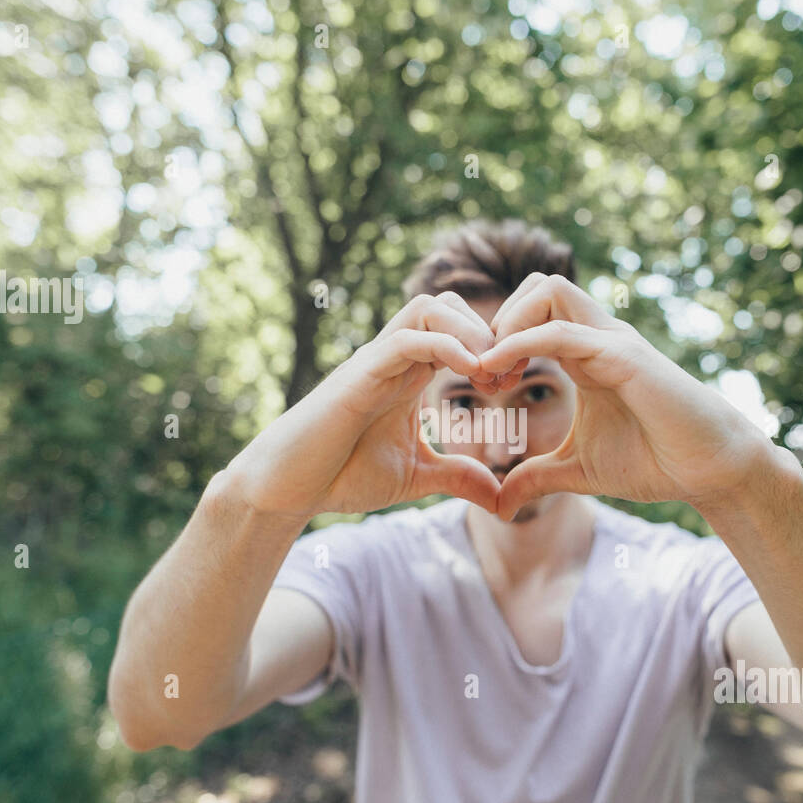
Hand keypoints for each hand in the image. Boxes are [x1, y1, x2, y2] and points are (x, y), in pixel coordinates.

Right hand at [229, 292, 506, 517]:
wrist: (288, 488)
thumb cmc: (341, 475)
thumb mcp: (415, 478)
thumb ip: (456, 477)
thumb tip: (500, 497)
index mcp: (410, 375)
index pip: (459, 330)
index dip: (494, 347)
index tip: (514, 382)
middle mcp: (395, 359)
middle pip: (448, 305)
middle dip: (488, 331)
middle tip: (508, 374)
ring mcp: (377, 361)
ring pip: (430, 308)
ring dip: (470, 331)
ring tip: (491, 371)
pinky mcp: (360, 374)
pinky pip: (408, 338)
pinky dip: (445, 346)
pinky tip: (471, 374)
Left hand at [477, 274, 776, 520]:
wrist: (709, 470)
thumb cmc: (655, 462)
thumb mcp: (577, 471)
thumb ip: (536, 478)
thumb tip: (498, 504)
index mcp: (585, 355)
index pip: (532, 313)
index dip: (496, 340)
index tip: (479, 385)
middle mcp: (598, 337)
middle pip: (537, 286)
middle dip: (497, 320)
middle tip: (482, 372)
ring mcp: (612, 340)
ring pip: (548, 288)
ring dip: (507, 322)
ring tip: (490, 371)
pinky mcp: (624, 355)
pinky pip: (562, 330)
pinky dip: (521, 342)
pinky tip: (496, 372)